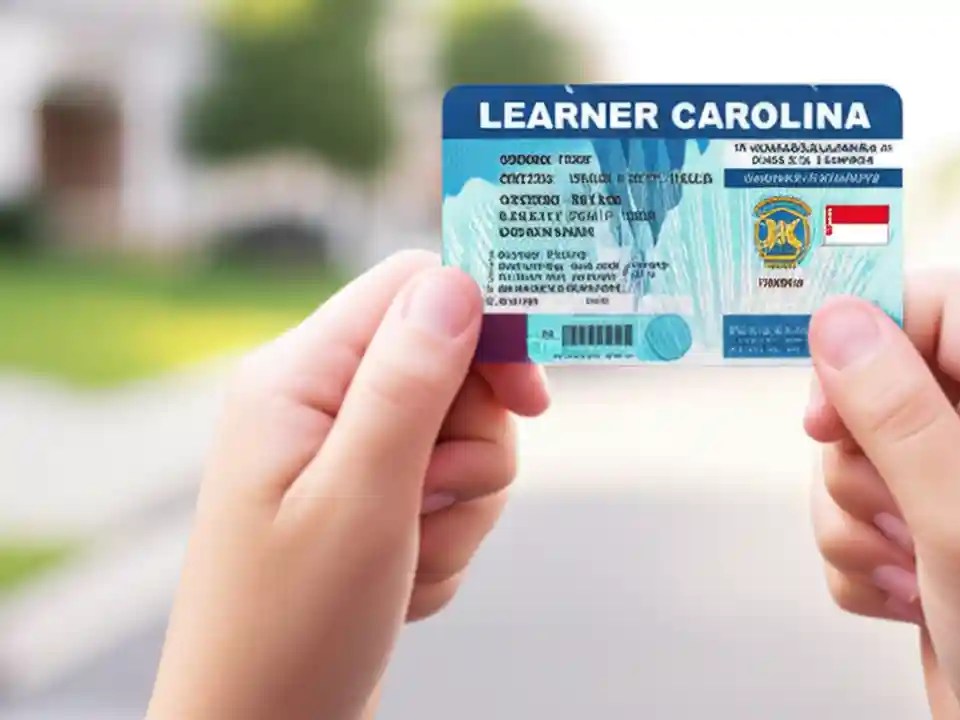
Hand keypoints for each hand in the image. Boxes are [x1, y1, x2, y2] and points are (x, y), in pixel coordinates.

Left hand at [148, 252, 548, 719]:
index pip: (414, 289)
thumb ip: (408, 384)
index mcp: (297, 377)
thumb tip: (457, 282)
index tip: (532, 397)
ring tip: (409, 559)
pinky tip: (402, 585)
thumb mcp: (360, 500)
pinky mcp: (369, 503)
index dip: (487, 325)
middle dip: (473, 445)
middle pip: (454, 368)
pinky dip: (447, 540)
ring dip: (462, 506)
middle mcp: (318, 403)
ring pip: (464, 437)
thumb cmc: (291, 628)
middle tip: (433, 503)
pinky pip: (450, 493)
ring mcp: (344, 456)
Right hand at [804, 273, 959, 719]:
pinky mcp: (926, 535)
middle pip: (878, 382)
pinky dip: (857, 562)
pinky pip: (848, 515)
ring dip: (856, 522)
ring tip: (911, 576)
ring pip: (852, 456)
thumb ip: (901, 415)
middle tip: (894, 516)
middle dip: (860, 459)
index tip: (819, 405)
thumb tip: (838, 318)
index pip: (939, 306)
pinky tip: (908, 603)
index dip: (869, 333)